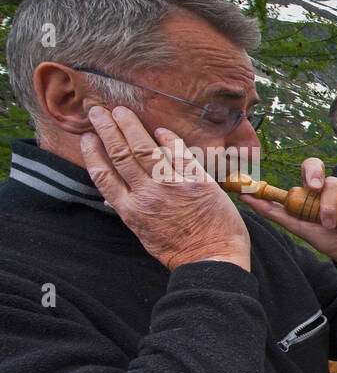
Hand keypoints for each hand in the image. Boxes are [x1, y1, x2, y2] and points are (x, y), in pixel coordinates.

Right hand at [80, 106, 250, 270]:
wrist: (213, 260)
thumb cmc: (180, 251)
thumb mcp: (145, 235)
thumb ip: (131, 212)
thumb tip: (113, 198)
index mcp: (131, 211)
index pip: (103, 176)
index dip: (92, 154)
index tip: (87, 138)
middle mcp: (147, 195)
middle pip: (120, 155)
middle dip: (106, 129)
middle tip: (97, 111)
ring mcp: (171, 186)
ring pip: (144, 149)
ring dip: (130, 126)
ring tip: (120, 111)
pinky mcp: (196, 181)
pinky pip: (179, 153)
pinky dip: (168, 138)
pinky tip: (160, 130)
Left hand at [240, 160, 336, 276]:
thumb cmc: (326, 239)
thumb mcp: (299, 227)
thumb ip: (275, 212)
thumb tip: (246, 198)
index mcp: (319, 189)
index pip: (313, 165)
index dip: (313, 172)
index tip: (313, 187)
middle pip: (332, 183)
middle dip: (328, 207)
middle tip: (327, 225)